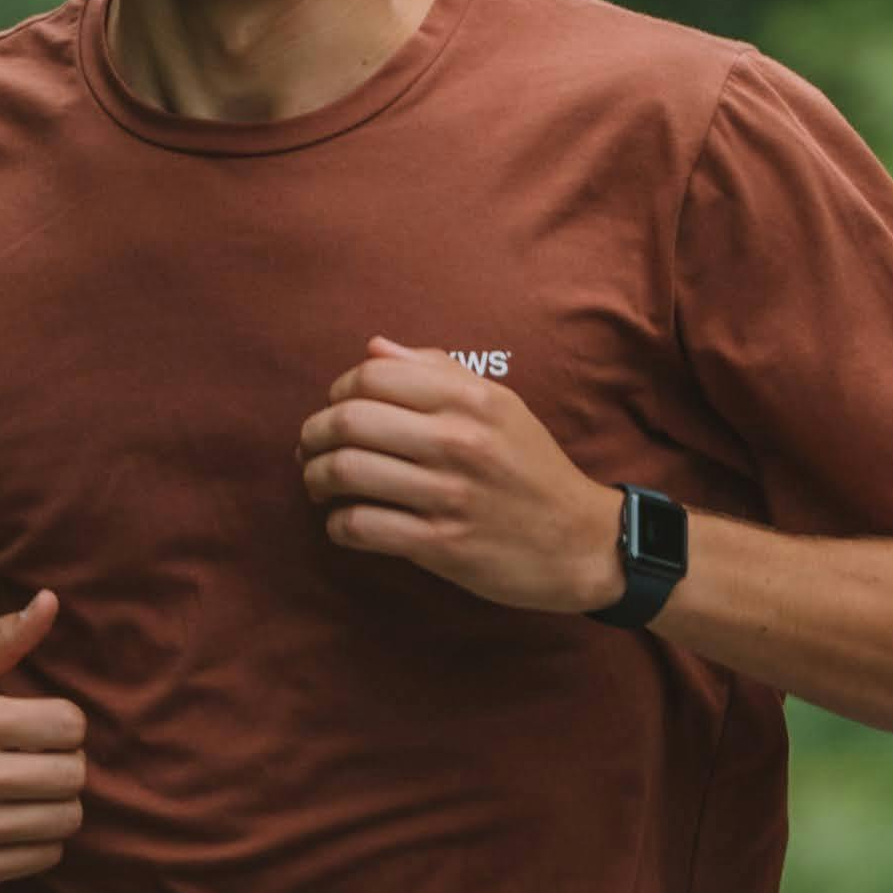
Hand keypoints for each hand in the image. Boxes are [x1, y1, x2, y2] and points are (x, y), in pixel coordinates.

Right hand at [0, 590, 87, 885]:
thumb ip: (0, 639)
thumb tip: (50, 601)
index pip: (69, 725)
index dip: (61, 723)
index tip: (38, 726)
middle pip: (72, 775)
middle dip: (62, 764)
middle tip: (36, 761)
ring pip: (65, 819)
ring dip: (55, 804)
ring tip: (27, 792)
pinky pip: (44, 856)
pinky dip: (38, 839)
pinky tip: (12, 821)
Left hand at [298, 341, 623, 617]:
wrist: (581, 542)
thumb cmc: (533, 468)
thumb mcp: (500, 406)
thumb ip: (437, 371)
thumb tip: (375, 347)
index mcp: (470, 400)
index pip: (373, 376)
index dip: (338, 391)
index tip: (336, 408)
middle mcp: (459, 440)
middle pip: (350, 421)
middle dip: (314, 435)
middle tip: (311, 449)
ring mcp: (449, 494)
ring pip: (347, 472)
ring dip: (317, 479)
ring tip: (320, 486)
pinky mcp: (442, 545)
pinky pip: (362, 526)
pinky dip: (338, 525)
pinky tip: (344, 523)